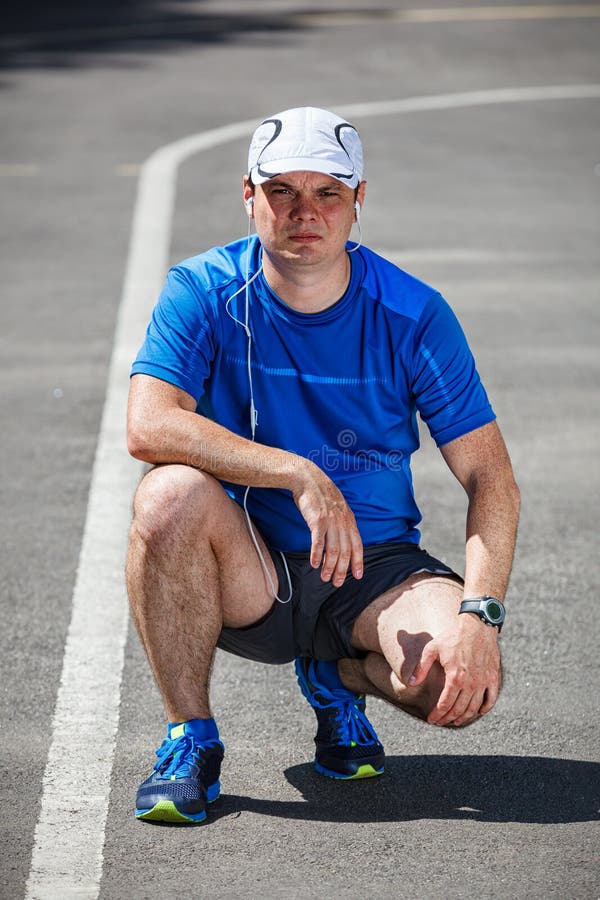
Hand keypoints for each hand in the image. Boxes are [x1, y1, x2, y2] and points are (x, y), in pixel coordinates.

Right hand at [292, 462, 362, 585]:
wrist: (308, 478)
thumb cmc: (320, 494)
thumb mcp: (337, 507)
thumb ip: (341, 523)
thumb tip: (342, 539)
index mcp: (349, 519)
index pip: (357, 545)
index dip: (358, 561)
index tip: (357, 575)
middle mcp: (342, 522)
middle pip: (345, 551)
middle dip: (342, 570)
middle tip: (336, 583)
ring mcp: (330, 521)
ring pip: (333, 549)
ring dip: (329, 566)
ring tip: (324, 577)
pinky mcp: (317, 520)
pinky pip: (318, 541)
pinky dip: (317, 555)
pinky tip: (314, 564)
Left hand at [408, 614, 500, 726]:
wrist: (477, 624)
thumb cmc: (453, 636)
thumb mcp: (432, 649)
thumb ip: (421, 667)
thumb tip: (410, 682)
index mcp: (455, 677)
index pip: (445, 704)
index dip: (437, 714)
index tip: (432, 720)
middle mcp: (471, 683)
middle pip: (459, 709)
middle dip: (448, 719)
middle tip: (441, 722)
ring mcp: (484, 681)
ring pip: (474, 708)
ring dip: (464, 717)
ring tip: (455, 721)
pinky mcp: (493, 677)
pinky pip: (491, 699)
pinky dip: (484, 709)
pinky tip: (477, 712)